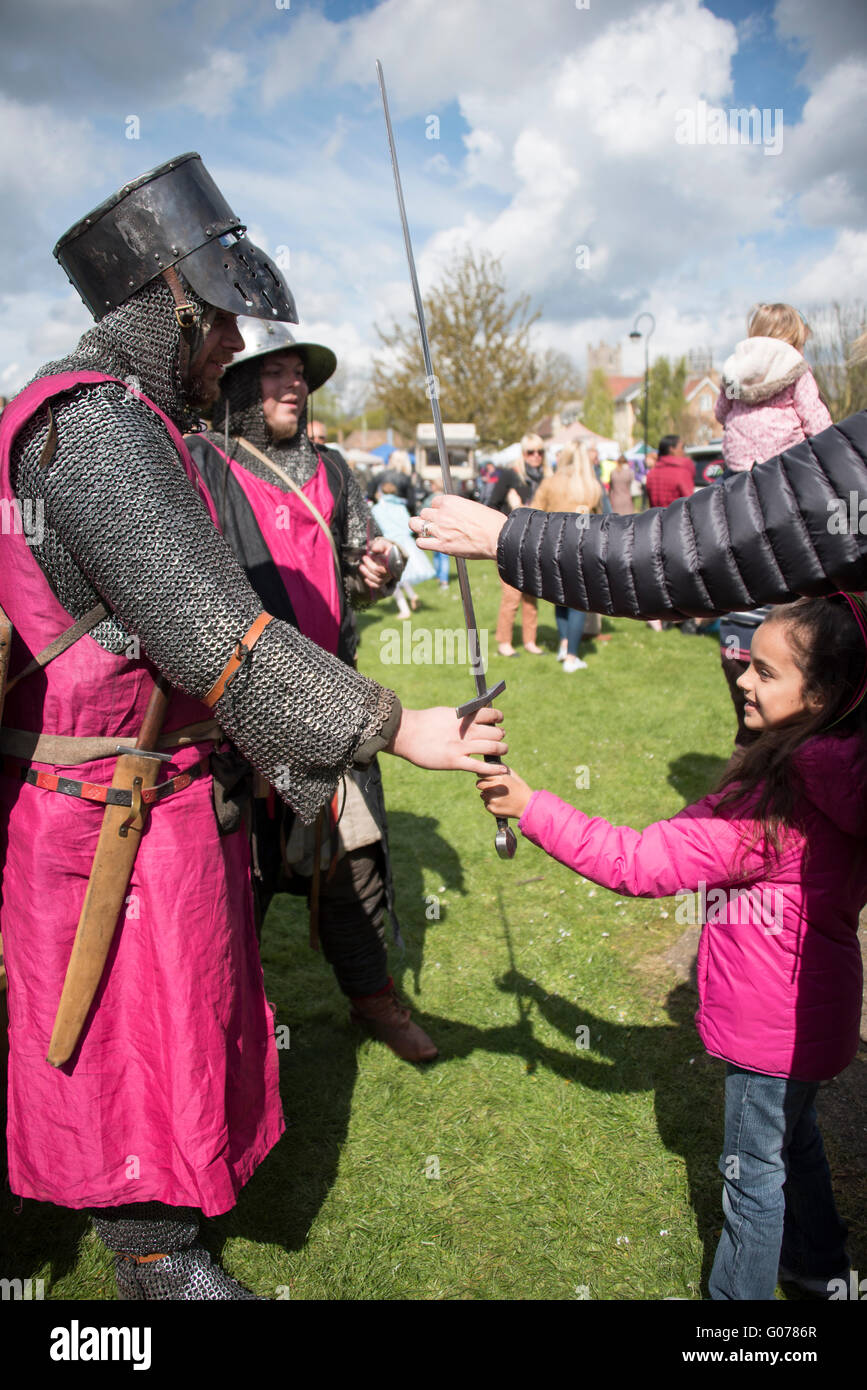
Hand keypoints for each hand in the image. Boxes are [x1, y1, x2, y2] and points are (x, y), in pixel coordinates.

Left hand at [359, 536, 392, 593]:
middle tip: (364, 558)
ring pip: (378, 580)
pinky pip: (378, 586)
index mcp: (392, 563)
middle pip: (379, 574)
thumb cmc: (386, 549)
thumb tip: (373, 549)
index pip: (384, 568)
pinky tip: (365, 578)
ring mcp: (387, 577)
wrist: (389, 555)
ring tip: (361, 566)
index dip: (374, 566)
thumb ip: (379, 545)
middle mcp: (391, 572)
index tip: (365, 557)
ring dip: (367, 574)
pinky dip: (371, 583)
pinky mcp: (383, 581)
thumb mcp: (384, 544)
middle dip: (369, 566)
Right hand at [387, 705, 506, 771]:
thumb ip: (460, 716)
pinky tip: (503, 770)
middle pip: (495, 733)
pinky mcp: (455, 762)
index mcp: (463, 717)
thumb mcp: (445, 713)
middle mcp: (465, 731)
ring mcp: (461, 747)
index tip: (498, 720)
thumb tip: (472, 715)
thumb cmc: (423, 722)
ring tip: (501, 751)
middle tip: (498, 739)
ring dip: (501, 750)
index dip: (498, 717)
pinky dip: (494, 769)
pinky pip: (480, 767)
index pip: (491, 714)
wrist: (406, 733)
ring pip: (493, 748)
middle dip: (500, 736)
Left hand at [410, 494, 505, 558]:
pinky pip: (421, 542)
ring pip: (416, 525)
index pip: (434, 501)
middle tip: (432, 523)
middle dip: (427, 517)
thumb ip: (460, 510)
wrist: (496, 537)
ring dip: (419, 528)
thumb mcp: (474, 507)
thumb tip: (456, 515)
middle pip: (424, 512)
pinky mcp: (441, 545)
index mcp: (450, 502)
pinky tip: (427, 542)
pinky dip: (421, 542)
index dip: (436, 508)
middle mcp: (442, 514)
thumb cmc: (491, 523)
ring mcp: (440, 530)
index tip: (439, 513)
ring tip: (423, 531)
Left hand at [476, 766, 532, 819]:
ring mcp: (493, 800)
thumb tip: (490, 763)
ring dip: (488, 794)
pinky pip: (486, 804)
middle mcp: (495, 789)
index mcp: (500, 779)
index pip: (482, 774)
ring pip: (482, 794)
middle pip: (479, 784)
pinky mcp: (492, 809)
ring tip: (499, 795)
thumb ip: (501, 768)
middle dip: (483, 784)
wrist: (527, 806)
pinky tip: (501, 802)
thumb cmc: (520, 788)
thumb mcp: (513, 775)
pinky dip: (491, 803)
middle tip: (491, 786)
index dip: (484, 775)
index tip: (487, 777)